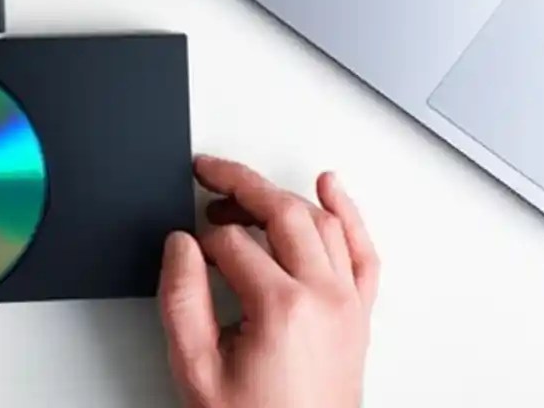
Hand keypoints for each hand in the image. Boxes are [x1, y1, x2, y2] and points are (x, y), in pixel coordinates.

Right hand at [159, 156, 379, 407]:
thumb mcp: (196, 369)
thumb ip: (182, 299)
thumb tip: (180, 246)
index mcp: (282, 308)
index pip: (232, 243)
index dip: (200, 240)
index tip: (185, 249)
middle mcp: (324, 297)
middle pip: (283, 213)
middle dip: (241, 185)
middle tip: (209, 173)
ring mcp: (348, 304)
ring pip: (322, 222)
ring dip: (283, 197)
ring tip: (246, 194)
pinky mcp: (359, 315)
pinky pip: (363, 250)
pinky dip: (348, 213)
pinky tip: (330, 189)